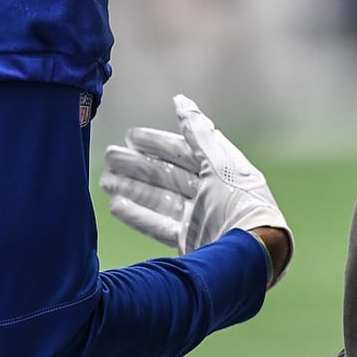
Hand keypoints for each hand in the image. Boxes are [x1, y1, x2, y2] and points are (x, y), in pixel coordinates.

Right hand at [100, 94, 293, 284]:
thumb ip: (197, 133)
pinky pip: (159, 225)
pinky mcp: (190, 242)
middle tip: (109, 156)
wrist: (251, 254)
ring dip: (132, 188)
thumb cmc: (240, 204)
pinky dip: (137, 215)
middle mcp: (211, 193)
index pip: (185, 152)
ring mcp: (199, 218)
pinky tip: (116, 205)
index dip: (158, 143)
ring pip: (159, 198)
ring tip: (104, 179)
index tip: (131, 136)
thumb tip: (180, 101)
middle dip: (138, 165)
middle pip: (168, 175)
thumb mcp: (219, 163)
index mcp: (222, 171)